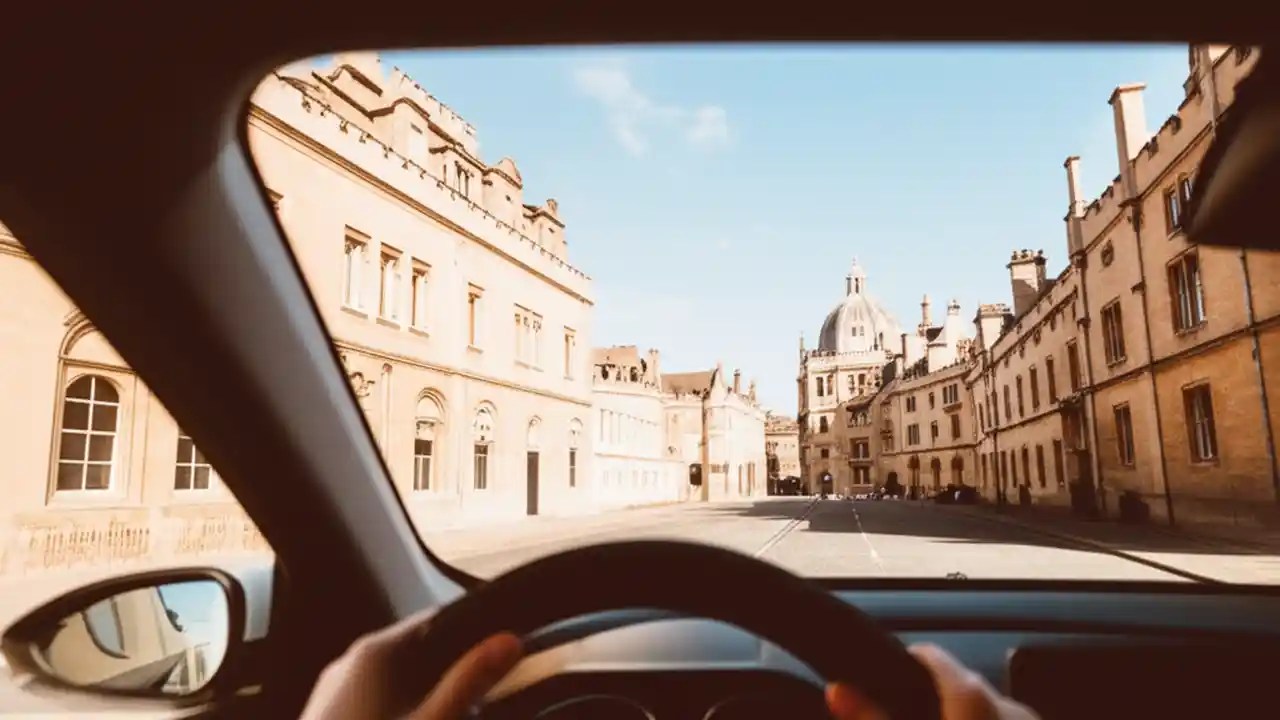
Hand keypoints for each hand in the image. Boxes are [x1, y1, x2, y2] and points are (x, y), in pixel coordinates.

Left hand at [299, 608, 523, 719]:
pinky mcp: (327, 718)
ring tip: (450, 713)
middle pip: (418, 651)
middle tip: (482, 694)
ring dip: (426, 696)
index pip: (436, 619)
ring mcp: (333, 692)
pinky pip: (375, 703)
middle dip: (452, 671)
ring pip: (395, 680)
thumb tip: (506, 642)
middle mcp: (350, 664)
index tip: (501, 647)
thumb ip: (468, 681)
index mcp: (376, 653)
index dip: (473, 632)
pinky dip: (400, 712)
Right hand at [825, 643, 1038, 719]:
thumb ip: (873, 719)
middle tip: (909, 715)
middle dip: (938, 698)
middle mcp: (1010, 707)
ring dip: (966, 717)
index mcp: (972, 699)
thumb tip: (836, 689)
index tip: (893, 673)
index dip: (909, 662)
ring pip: (991, 709)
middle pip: (963, 685)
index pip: (933, 658)